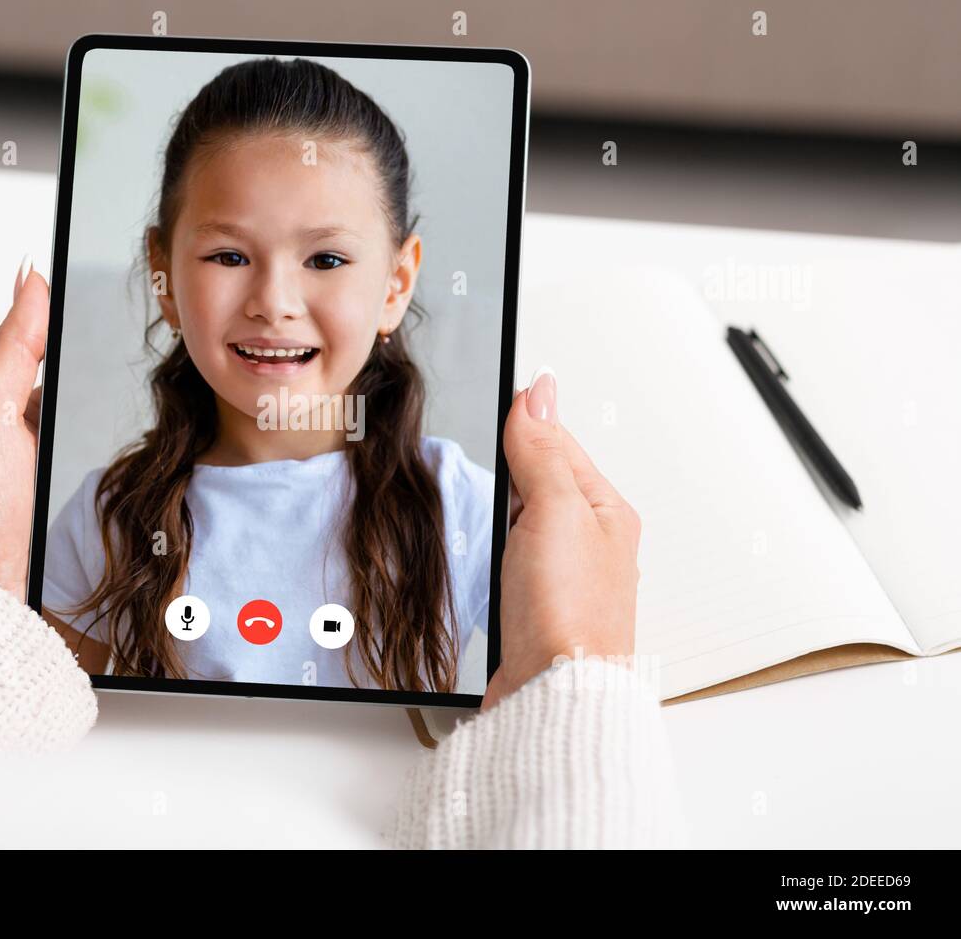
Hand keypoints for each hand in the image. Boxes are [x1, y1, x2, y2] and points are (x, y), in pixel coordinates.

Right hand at [481, 369, 641, 711]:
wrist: (554, 694)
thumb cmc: (568, 613)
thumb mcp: (554, 510)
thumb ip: (541, 450)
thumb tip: (539, 390)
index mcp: (605, 510)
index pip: (556, 444)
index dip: (521, 423)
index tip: (491, 396)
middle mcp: (588, 542)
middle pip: (538, 482)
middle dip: (508, 468)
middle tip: (484, 443)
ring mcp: (559, 576)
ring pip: (519, 522)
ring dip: (496, 512)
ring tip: (482, 493)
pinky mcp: (532, 608)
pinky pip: (507, 561)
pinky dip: (489, 551)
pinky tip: (480, 551)